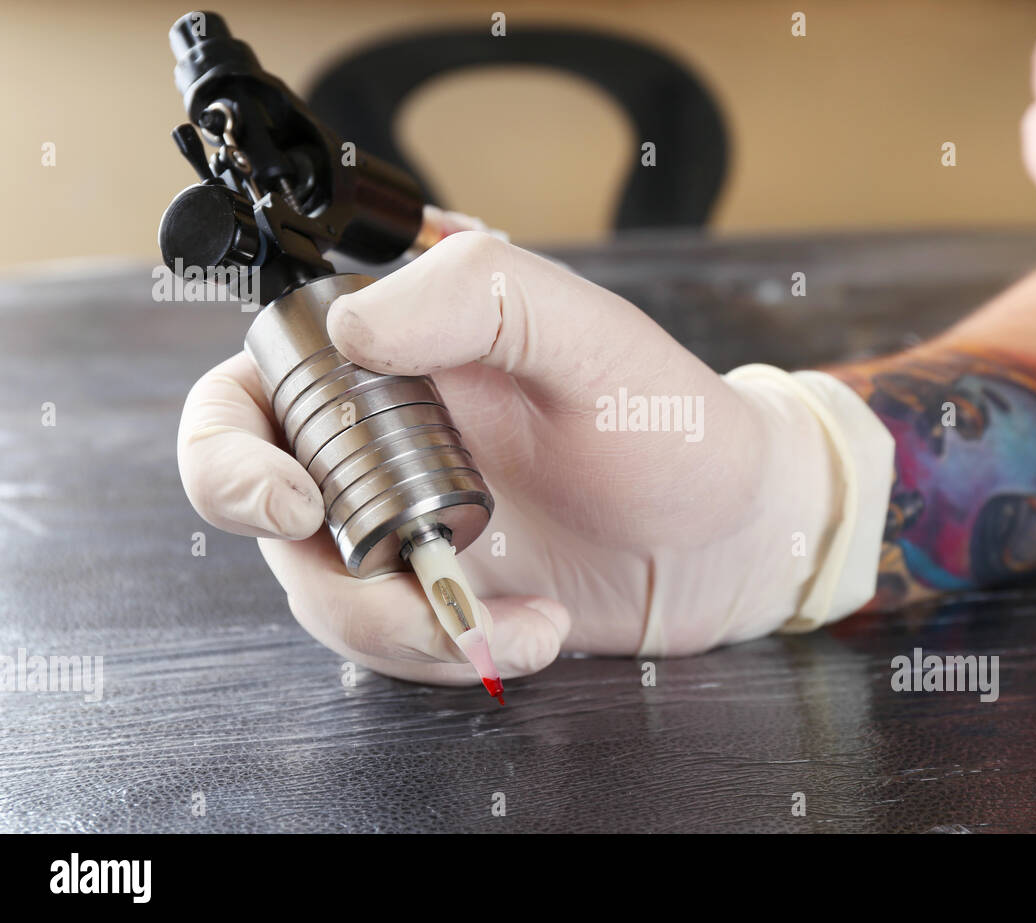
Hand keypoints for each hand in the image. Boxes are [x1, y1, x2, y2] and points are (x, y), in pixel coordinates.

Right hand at [177, 232, 837, 684]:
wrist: (733, 536)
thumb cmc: (673, 423)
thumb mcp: (590, 335)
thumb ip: (478, 296)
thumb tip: (352, 326)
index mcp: (395, 354)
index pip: (254, 388)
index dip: (233, 452)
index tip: (295, 502)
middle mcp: (381, 441)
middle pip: (261, 511)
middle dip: (326, 578)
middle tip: (405, 597)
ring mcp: (404, 524)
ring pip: (326, 596)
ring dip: (407, 631)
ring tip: (518, 620)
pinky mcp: (437, 593)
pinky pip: (389, 643)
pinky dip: (449, 652)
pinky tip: (534, 630)